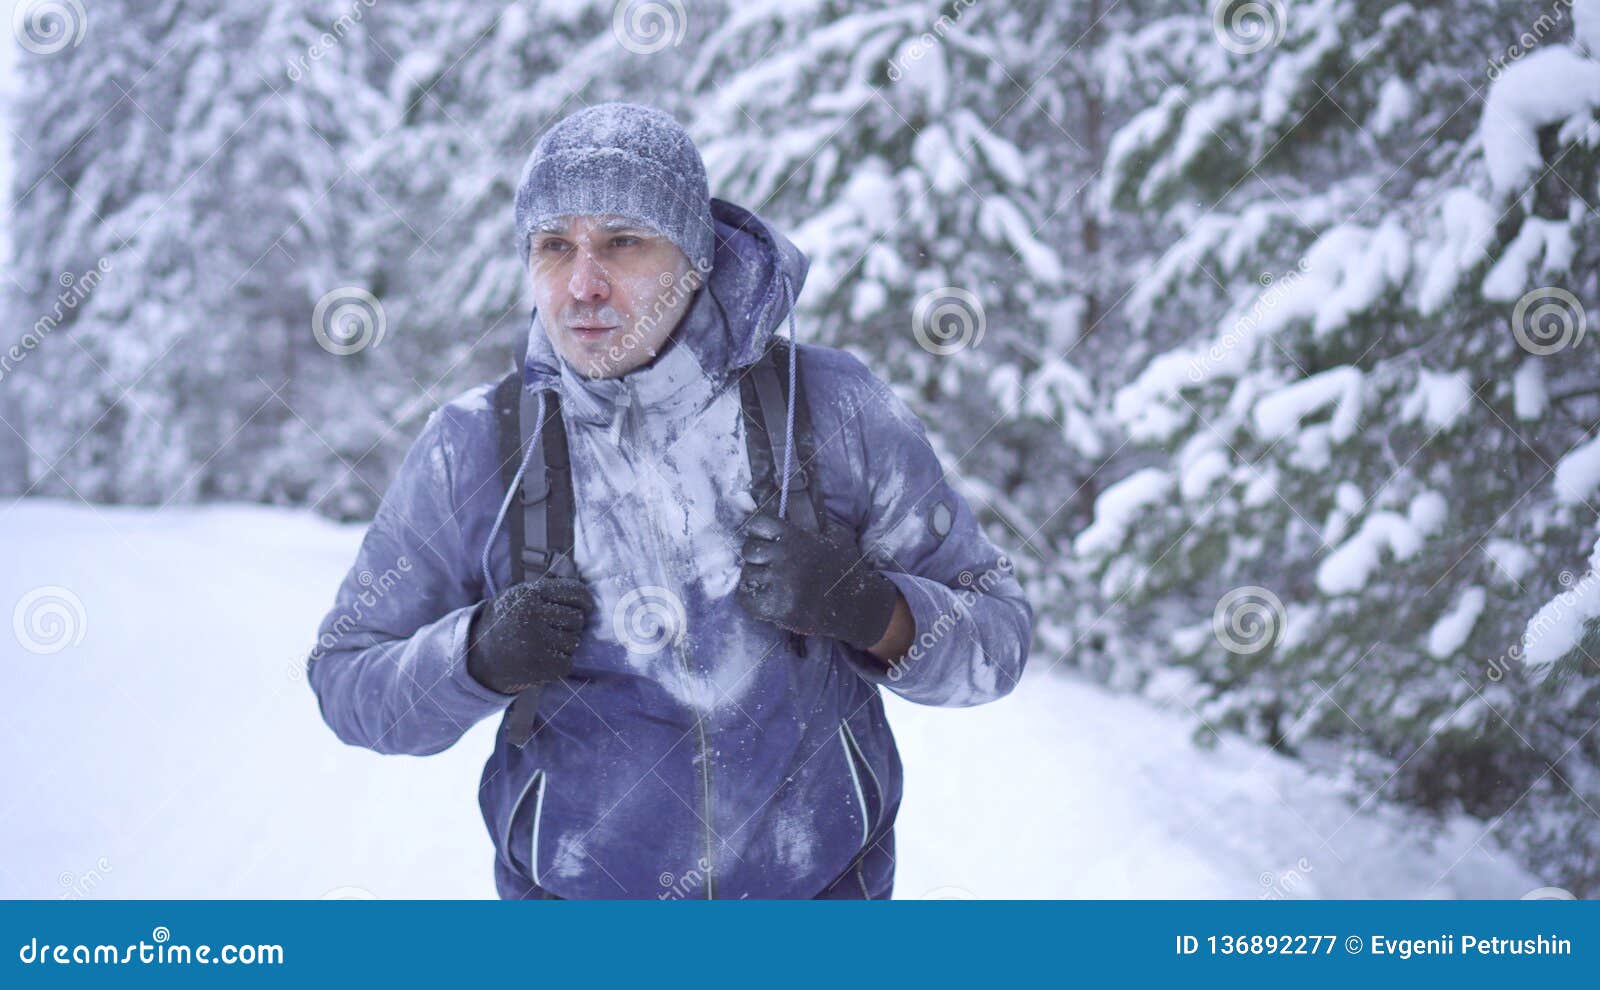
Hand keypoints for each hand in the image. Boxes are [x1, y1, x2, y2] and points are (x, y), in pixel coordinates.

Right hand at [466, 576, 594, 695]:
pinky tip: (545, 658)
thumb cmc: (506, 621)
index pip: (575, 592)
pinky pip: (567, 663)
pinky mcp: (537, 666)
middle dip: (571, 625)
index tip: (586, 606)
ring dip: (565, 645)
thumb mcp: (518, 596)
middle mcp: (532, 615)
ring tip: (546, 644)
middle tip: (556, 629)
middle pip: (577, 619)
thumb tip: (584, 594)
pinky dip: (560, 663)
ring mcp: (535, 641)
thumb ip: (546, 591)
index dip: (585, 600)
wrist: (479, 654)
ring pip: (574, 642)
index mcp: (530, 594)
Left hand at [736, 510, 898, 649]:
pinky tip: (767, 597)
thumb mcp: (837, 537)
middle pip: (749, 549)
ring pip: (748, 574)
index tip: (763, 535)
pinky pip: (747, 598)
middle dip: (757, 555)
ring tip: (771, 582)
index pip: (757, 522)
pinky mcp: (777, 607)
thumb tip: (805, 504)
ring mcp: (779, 583)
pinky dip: (752, 598)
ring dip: (757, 577)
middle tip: (769, 563)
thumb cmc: (845, 571)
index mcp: (796, 537)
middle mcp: (784, 557)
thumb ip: (817, 522)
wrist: (856, 607)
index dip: (758, 528)